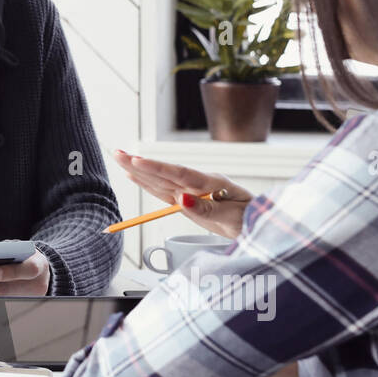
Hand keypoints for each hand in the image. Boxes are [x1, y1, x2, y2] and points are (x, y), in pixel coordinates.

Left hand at [0, 251, 50, 318]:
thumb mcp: (17, 249)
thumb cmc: (22, 258)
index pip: (27, 270)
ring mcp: (21, 303)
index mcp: (37, 266)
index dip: (8, 273)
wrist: (38, 274)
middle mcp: (32, 288)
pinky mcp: (9, 312)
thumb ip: (0, 252)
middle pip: (0, 291)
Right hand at [112, 150, 252, 240]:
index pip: (179, 174)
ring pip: (161, 180)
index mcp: (210, 183)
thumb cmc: (252, 218)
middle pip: (164, 173)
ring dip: (140, 170)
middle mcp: (198, 183)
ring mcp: (192, 191)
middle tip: (116, 152)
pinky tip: (135, 175)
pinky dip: (148, 183)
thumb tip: (181, 199)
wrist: (261, 224)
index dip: (156, 168)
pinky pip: (164, 191)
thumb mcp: (234, 216)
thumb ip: (207, 207)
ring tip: (120, 158)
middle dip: (140, 163)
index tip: (136, 161)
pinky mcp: (188, 201)